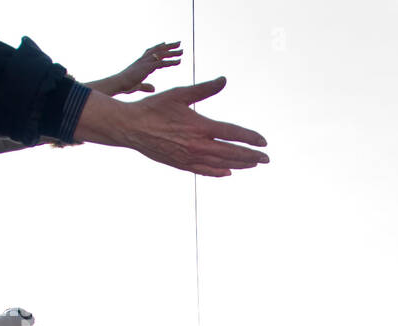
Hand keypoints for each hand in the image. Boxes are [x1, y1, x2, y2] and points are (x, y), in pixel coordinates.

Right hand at [73, 81, 267, 177]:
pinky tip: (228, 173)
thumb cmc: (154, 107)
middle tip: (267, 159)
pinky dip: (218, 173)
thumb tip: (224, 79)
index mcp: (200, 126)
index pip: (233, 133)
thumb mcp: (180, 94)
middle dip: (251, 156)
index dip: (250, 138)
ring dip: (239, 165)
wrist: (131, 127)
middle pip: (232, 152)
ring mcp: (190, 157)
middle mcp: (198, 145)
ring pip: (221, 164)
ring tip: (253, 165)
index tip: (264, 141)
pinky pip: (204, 171)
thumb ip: (204, 89)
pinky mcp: (181, 165)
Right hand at [111, 41, 182, 94]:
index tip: (165, 43)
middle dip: (169, 46)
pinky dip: (171, 62)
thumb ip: (145, 86)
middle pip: (158, 50)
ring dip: (173, 52)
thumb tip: (153, 89)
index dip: (158, 47)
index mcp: (140, 62)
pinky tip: (179, 61)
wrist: (119, 83)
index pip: (150, 51)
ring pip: (162, 54)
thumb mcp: (137, 86)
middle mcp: (144, 59)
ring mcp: (146, 62)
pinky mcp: (148, 67)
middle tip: (179, 43)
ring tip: (182, 51)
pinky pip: (162, 63)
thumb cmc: (125, 85)